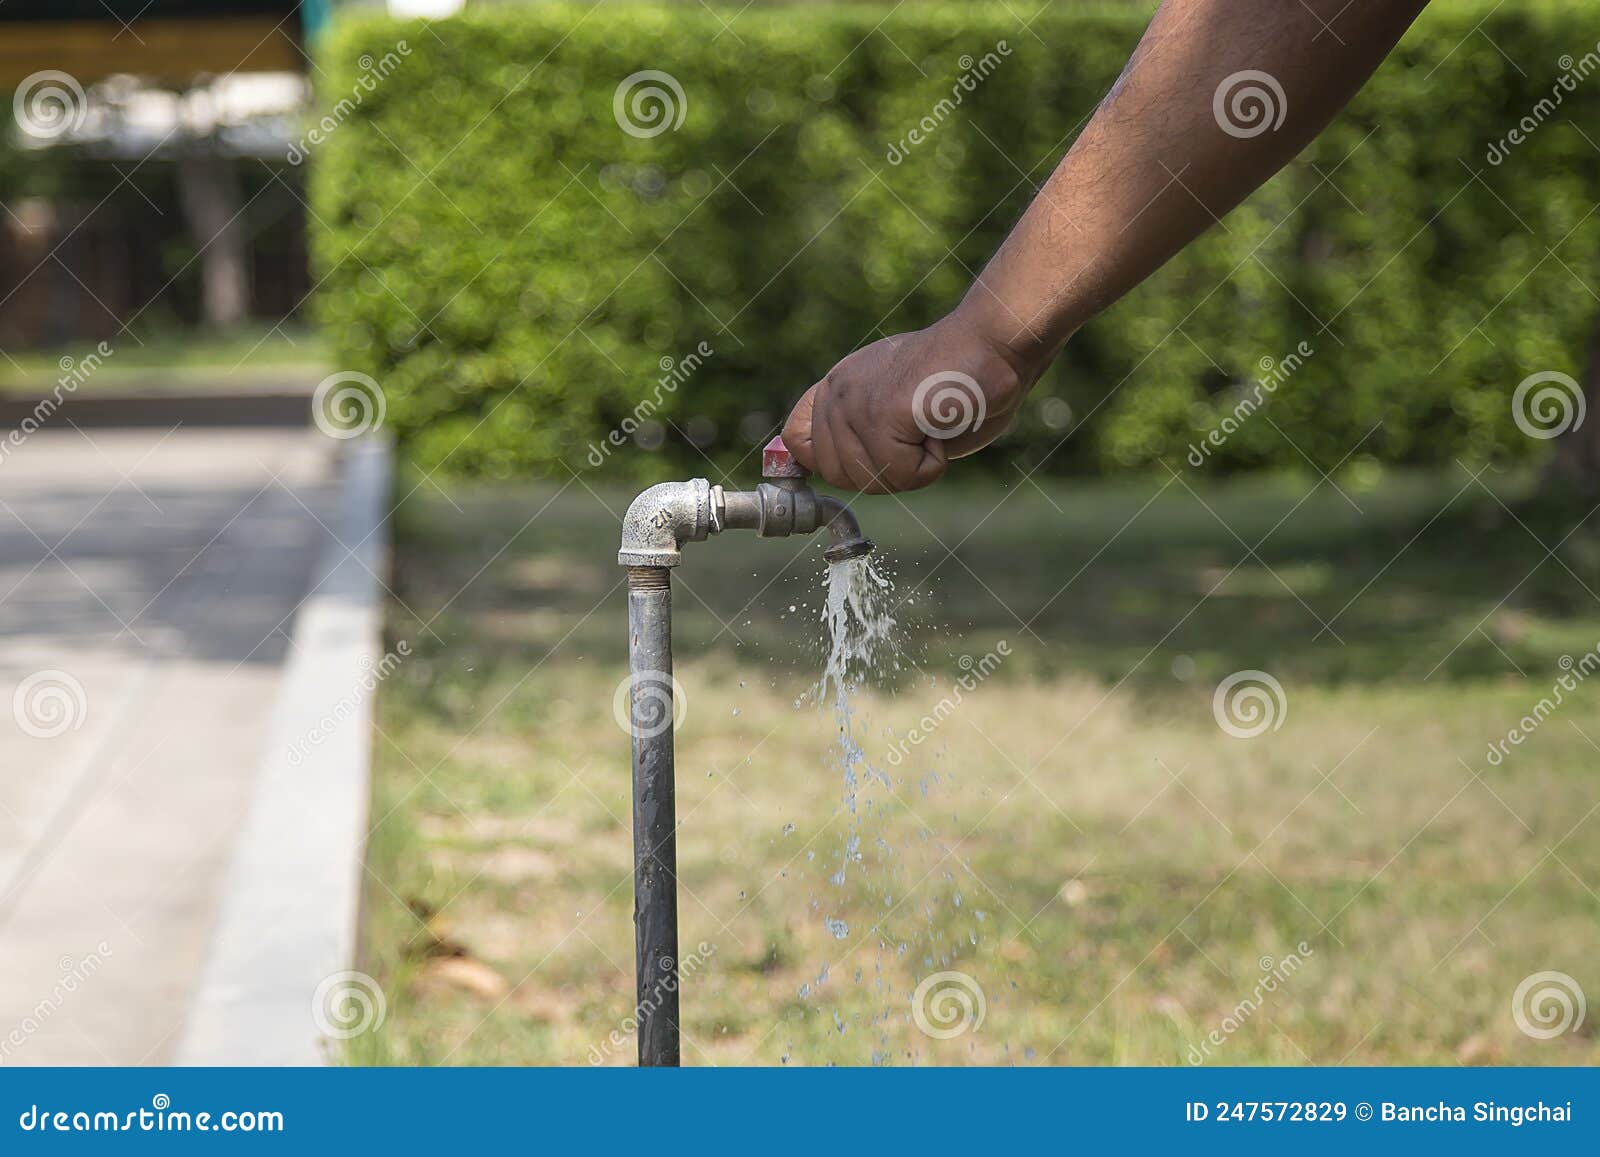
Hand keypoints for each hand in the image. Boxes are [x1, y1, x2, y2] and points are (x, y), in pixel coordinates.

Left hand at [781, 309, 1037, 492]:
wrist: (996, 344)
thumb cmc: (961, 382)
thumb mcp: (898, 412)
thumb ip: (864, 438)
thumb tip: (839, 473)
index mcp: (837, 386)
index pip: (796, 440)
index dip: (824, 463)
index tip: (863, 462)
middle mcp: (837, 391)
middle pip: (838, 474)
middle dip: (884, 473)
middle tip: (919, 440)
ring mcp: (855, 401)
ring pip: (870, 480)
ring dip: (912, 469)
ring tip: (933, 424)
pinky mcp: (880, 412)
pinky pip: (899, 474)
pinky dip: (930, 466)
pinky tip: (941, 425)